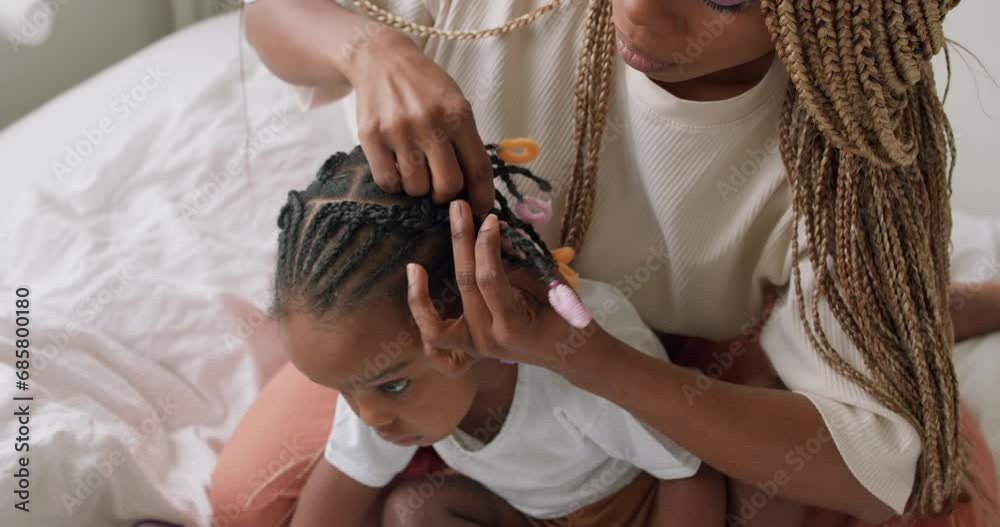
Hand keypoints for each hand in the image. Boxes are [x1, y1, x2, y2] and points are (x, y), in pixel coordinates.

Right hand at [345, 31, 494, 213]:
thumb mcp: (456, 102)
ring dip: (418, 187)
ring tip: (416, 169)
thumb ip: (467, 140)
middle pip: (448, 186)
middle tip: (440, 188)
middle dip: (446, 195)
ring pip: (416, 188)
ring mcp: (399, 131)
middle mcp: (431, 123)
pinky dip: (395, 183)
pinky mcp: (371, 137)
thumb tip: (477, 188)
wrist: (382, 59)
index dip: (482, 196)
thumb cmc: (425, 86)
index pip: (478, 169)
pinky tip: (397, 167)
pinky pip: (388, 181)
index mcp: (458, 115)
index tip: (480, 209)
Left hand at [406, 200, 577, 366]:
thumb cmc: (566, 318)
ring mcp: (475, 349)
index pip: (490, 279)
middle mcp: (489, 340)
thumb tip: (494, 232)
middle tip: (458, 209)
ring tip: (414, 268)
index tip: (490, 218)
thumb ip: (520, 264)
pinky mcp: (468, 351)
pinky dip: (426, 328)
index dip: (487, 244)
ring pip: (435, 328)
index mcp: (513, 325)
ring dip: (420, 297)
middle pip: (464, 286)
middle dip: (462, 242)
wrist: (570, 355)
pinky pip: (437, 348)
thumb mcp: (551, 287)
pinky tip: (420, 301)